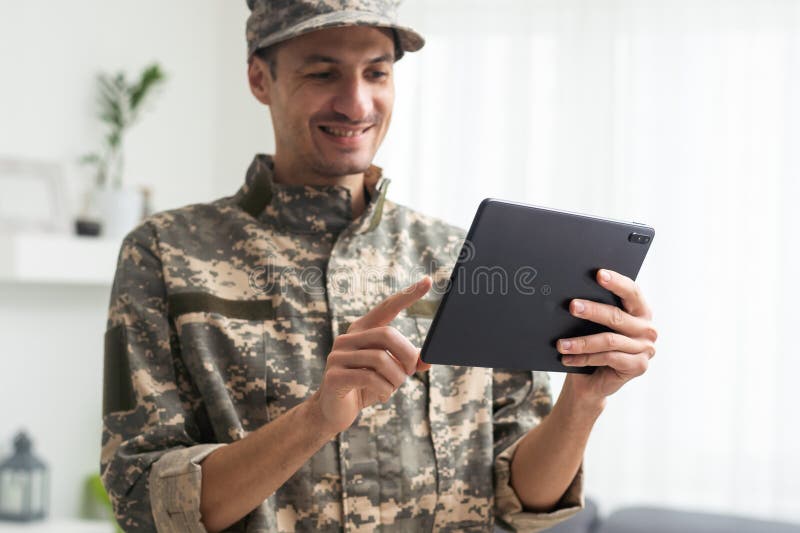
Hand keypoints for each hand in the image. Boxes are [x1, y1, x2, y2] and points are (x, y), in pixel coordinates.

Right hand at [309, 276, 432, 434]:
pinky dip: (384, 390)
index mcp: (362, 330)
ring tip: (393, 387)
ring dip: (396, 378)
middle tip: (410, 372)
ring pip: (381, 360)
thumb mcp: (390, 373)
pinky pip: (370, 378)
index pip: (387, 307)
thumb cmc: (365, 386)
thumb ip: (408, 363)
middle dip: (407, 355)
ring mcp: (337, 356)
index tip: (428, 281)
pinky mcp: (334, 376)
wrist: (333, 411)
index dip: (408, 295)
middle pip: (388, 334)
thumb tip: (429, 360)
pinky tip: (383, 396)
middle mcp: (347, 338)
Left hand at [558, 269, 657, 404]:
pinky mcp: (639, 366)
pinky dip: (584, 358)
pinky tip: (567, 358)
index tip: (599, 274)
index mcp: (640, 311)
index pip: (631, 291)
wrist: (592, 382)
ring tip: (560, 344)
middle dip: (592, 310)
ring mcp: (645, 349)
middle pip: (617, 316)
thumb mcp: (594, 326)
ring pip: (609, 340)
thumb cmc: (592, 346)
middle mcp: (647, 329)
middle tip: (572, 306)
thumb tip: (574, 296)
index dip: (616, 282)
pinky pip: (608, 358)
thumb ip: (594, 310)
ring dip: (581, 342)